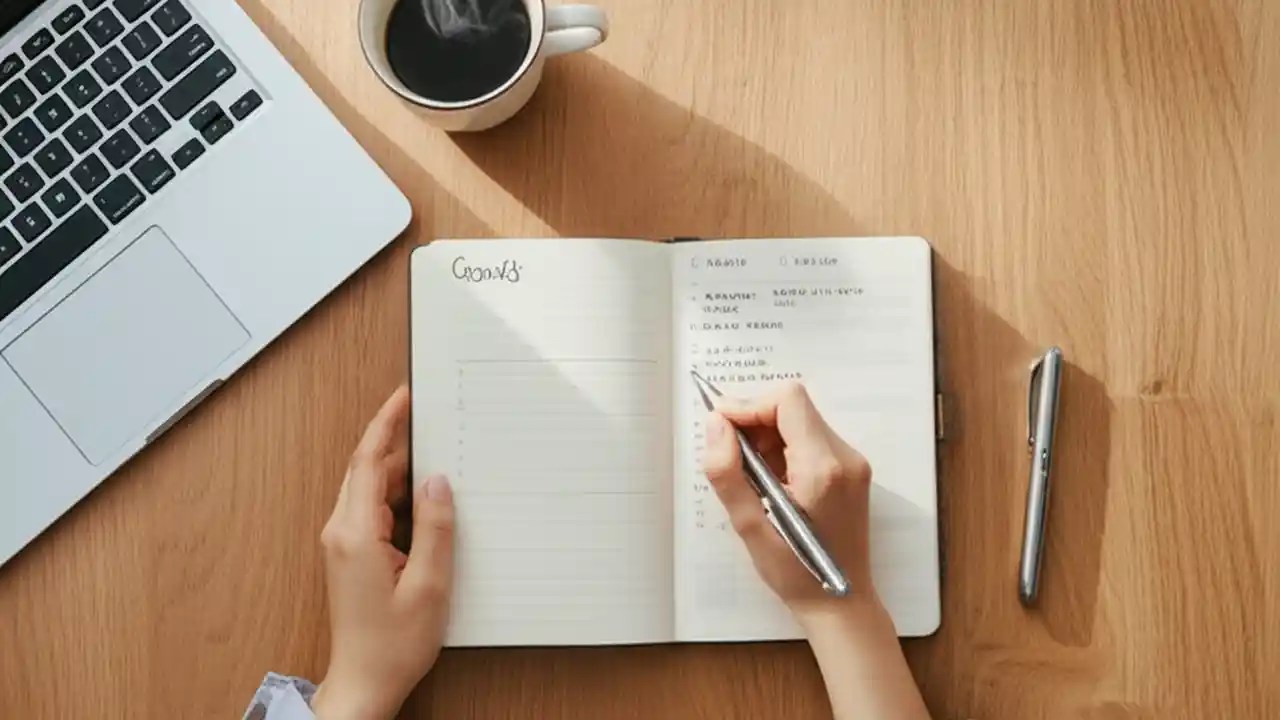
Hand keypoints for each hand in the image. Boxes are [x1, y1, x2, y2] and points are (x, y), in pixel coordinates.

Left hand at [312, 387, 454, 719]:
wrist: (363, 684)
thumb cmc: (392, 645)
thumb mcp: (429, 585)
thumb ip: (434, 527)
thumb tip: (438, 481)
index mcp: (355, 534)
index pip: (369, 461)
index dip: (387, 423)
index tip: (403, 395)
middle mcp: (341, 532)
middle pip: (366, 468)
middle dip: (394, 436)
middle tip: (427, 413)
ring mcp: (341, 543)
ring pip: (368, 487)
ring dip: (396, 465)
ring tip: (431, 446)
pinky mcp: (349, 554)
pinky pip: (370, 507)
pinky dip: (393, 490)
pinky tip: (419, 490)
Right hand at [701, 381, 876, 622]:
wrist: (841, 605)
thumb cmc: (795, 575)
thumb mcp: (749, 528)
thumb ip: (728, 473)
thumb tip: (716, 424)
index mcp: (822, 468)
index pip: (788, 400)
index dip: (749, 405)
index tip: (721, 429)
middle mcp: (845, 457)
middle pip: (794, 407)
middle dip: (756, 422)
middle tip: (733, 459)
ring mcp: (853, 463)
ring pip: (801, 420)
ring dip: (768, 437)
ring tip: (753, 479)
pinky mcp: (851, 471)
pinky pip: (811, 439)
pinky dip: (784, 448)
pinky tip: (773, 483)